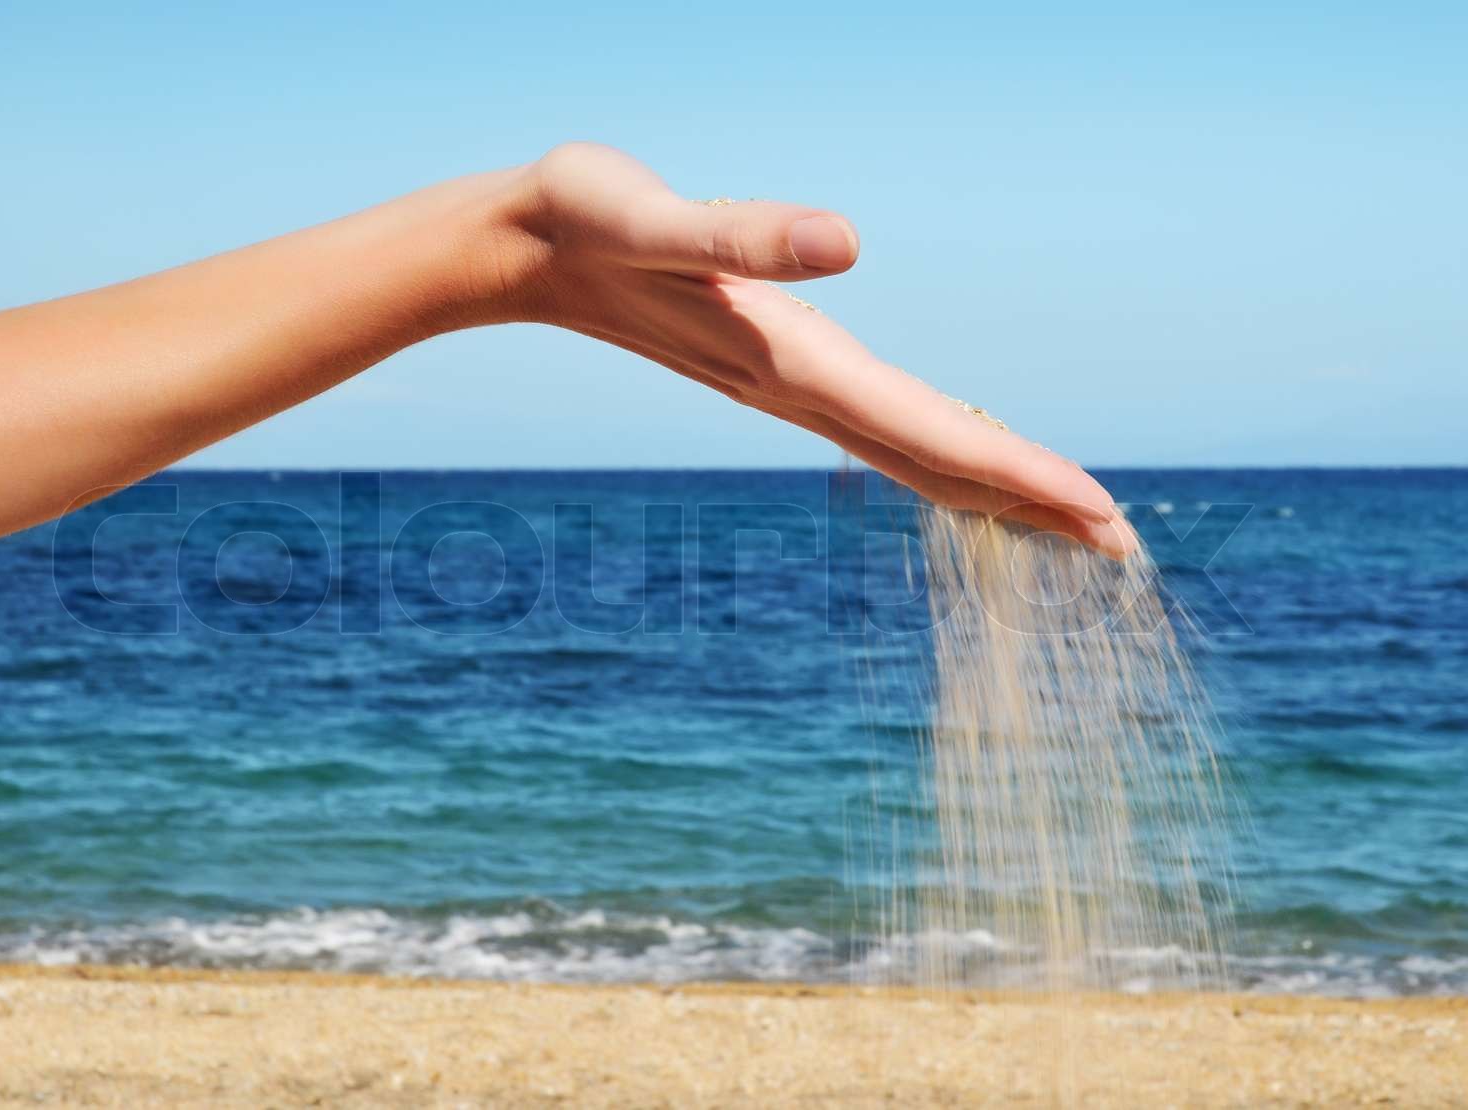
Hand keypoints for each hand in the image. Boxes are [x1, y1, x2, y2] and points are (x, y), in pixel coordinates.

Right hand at [489, 144, 1131, 557]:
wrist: (525, 250)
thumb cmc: (586, 224)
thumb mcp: (657, 219)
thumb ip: (743, 235)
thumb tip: (846, 243)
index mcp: (790, 362)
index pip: (931, 435)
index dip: (1022, 475)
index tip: (1104, 519)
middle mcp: (797, 388)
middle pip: (934, 465)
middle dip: (1030, 506)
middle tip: (1123, 547)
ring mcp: (786, 385)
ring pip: (909, 454)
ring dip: (991, 488)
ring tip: (1064, 519)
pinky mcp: (775, 364)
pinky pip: (878, 428)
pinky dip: (937, 453)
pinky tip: (957, 455)